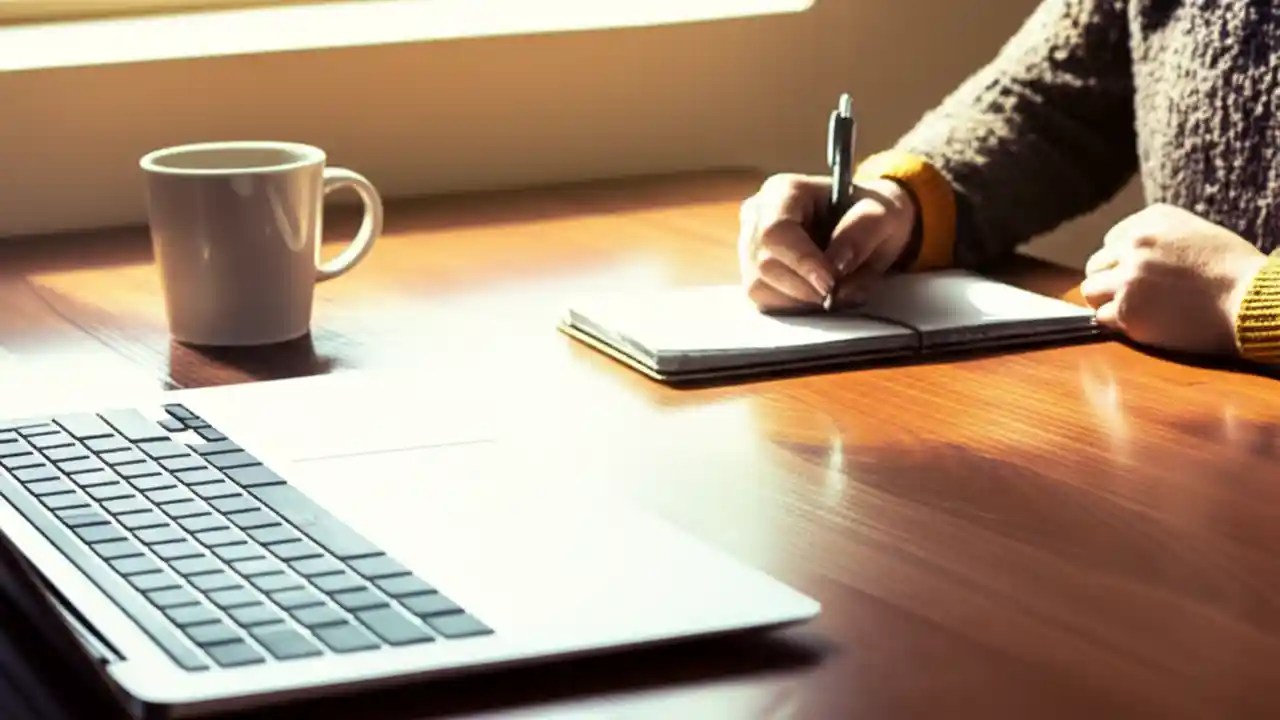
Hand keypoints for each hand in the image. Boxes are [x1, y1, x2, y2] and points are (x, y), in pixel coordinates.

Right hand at [737, 174, 917, 311]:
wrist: (864, 227)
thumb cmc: (870, 214)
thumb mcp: (882, 213)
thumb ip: (862, 232)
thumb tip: (836, 265)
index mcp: (782, 191)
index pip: (776, 230)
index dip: (801, 261)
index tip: (830, 283)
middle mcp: (756, 217)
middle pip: (764, 262)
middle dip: (804, 286)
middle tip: (837, 294)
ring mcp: (749, 248)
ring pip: (760, 286)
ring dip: (800, 299)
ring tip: (831, 294)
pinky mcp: (752, 274)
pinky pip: (763, 301)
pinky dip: (792, 306)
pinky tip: (814, 296)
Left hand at [1081, 203, 1267, 355]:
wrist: (1252, 299)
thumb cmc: (1235, 269)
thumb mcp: (1197, 231)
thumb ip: (1160, 237)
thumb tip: (1126, 253)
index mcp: (1151, 220)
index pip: (1112, 240)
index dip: (1121, 259)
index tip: (1137, 272)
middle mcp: (1134, 245)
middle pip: (1096, 264)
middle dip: (1109, 278)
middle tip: (1129, 293)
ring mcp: (1127, 278)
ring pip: (1090, 289)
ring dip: (1105, 299)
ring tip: (1131, 307)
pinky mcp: (1128, 312)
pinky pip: (1101, 317)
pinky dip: (1117, 322)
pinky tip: (1140, 323)